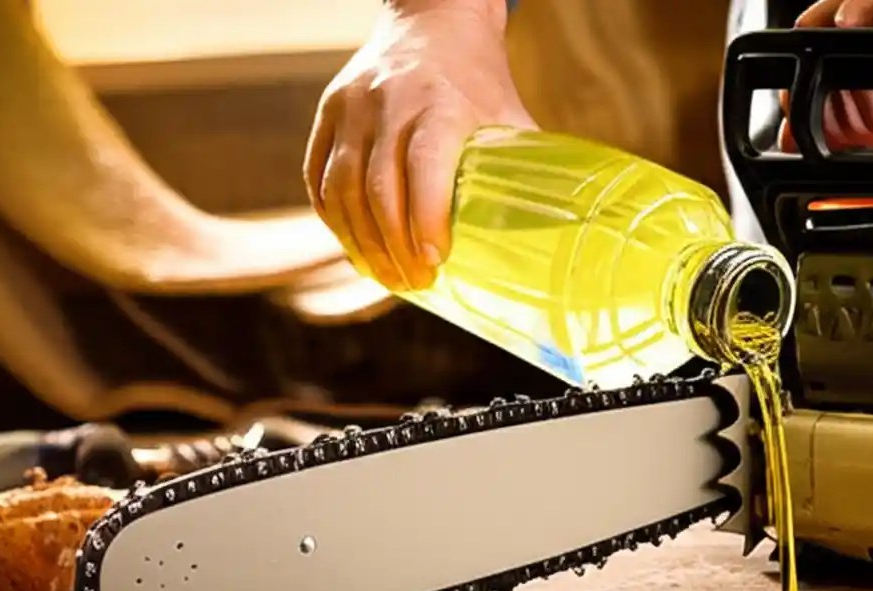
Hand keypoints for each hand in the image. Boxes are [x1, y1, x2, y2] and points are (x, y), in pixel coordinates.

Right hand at [304, 0, 534, 289]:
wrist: (432, 20)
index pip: (423, 167)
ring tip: (386, 277)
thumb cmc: (479, 80)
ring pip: (342, 188)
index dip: (425, 218)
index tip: (436, 260)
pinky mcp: (328, 111)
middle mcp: (388, 102)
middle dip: (394, 247)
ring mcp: (351, 106)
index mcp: (440, 103)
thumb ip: (523, 169)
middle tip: (415, 282)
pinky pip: (318, 176)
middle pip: (379, 188)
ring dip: (361, 243)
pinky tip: (356, 248)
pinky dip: (334, 219)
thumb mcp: (509, 115)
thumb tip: (554, 232)